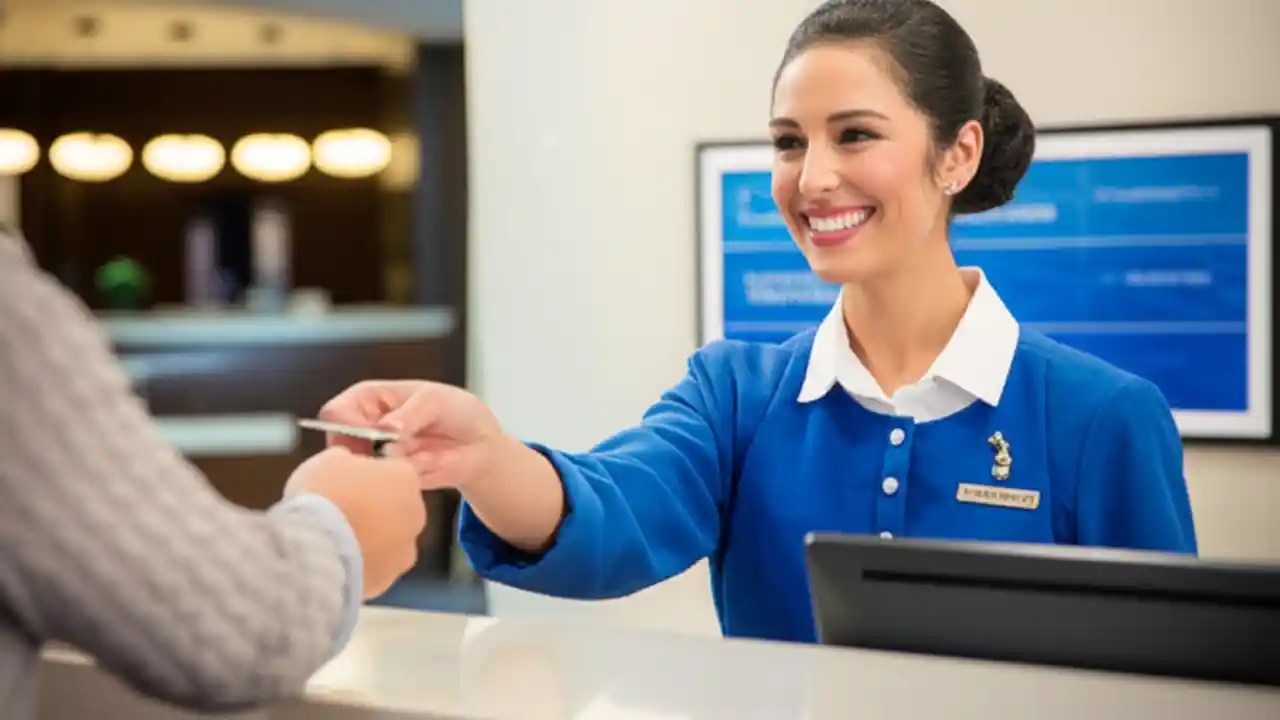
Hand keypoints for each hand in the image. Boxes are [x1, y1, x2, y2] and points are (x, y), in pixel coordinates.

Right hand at [285, 447, 426, 598]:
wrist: (314, 548)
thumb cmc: (324, 494)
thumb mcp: (329, 460)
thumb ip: (347, 460)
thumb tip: (348, 462)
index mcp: (406, 478)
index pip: (393, 472)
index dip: (368, 476)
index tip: (347, 481)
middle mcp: (416, 514)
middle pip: (396, 508)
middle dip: (374, 510)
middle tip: (341, 512)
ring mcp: (405, 551)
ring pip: (389, 541)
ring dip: (371, 540)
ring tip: (336, 542)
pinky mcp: (388, 580)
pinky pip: (375, 568)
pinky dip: (361, 566)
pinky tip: (337, 563)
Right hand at [318, 380, 503, 490]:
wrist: (480, 444)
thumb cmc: (455, 411)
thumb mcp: (435, 401)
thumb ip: (410, 413)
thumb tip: (385, 429)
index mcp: (366, 400)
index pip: (335, 413)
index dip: (346, 425)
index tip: (370, 435)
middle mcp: (362, 432)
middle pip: (338, 448)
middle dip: (364, 455)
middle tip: (394, 453)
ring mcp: (374, 460)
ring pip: (359, 474)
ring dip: (388, 470)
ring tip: (419, 458)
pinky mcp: (388, 484)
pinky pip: (384, 490)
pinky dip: (404, 482)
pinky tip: (426, 469)